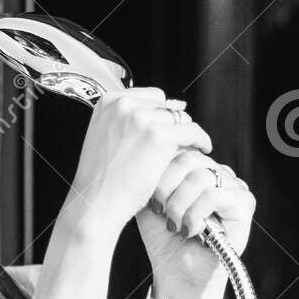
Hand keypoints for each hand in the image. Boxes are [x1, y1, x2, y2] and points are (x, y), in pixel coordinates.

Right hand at [65, 87, 212, 238]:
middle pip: (166, 106)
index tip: (165, 129)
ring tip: (185, 150)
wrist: (96, 202)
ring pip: (179, 118)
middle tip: (174, 146)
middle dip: (171, 125)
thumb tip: (169, 108)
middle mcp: (124, 105)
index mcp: (109, 101)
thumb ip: (128, 121)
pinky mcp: (159, 136)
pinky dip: (201, 139)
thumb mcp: (106, 137)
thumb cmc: (101, 178)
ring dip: (184, 134)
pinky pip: (192, 130)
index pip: (150, 97)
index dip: (161, 115)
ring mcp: (142, 119)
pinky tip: (203, 148)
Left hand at [135, 150, 255, 298]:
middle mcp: (218, 173)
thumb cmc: (164, 240)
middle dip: (167, 188)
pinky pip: (214, 195)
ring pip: (201, 176)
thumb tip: (150, 149)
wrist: (176, 274)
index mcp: (197, 167)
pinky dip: (196, 214)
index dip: (160, 173)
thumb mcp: (149, 199)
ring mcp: (233, 185)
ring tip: (175, 225)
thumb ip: (152, 173)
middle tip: (161, 212)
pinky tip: (191, 230)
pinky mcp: (245, 203)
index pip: (179, 149)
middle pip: (190, 158)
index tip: (151, 201)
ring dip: (180, 205)